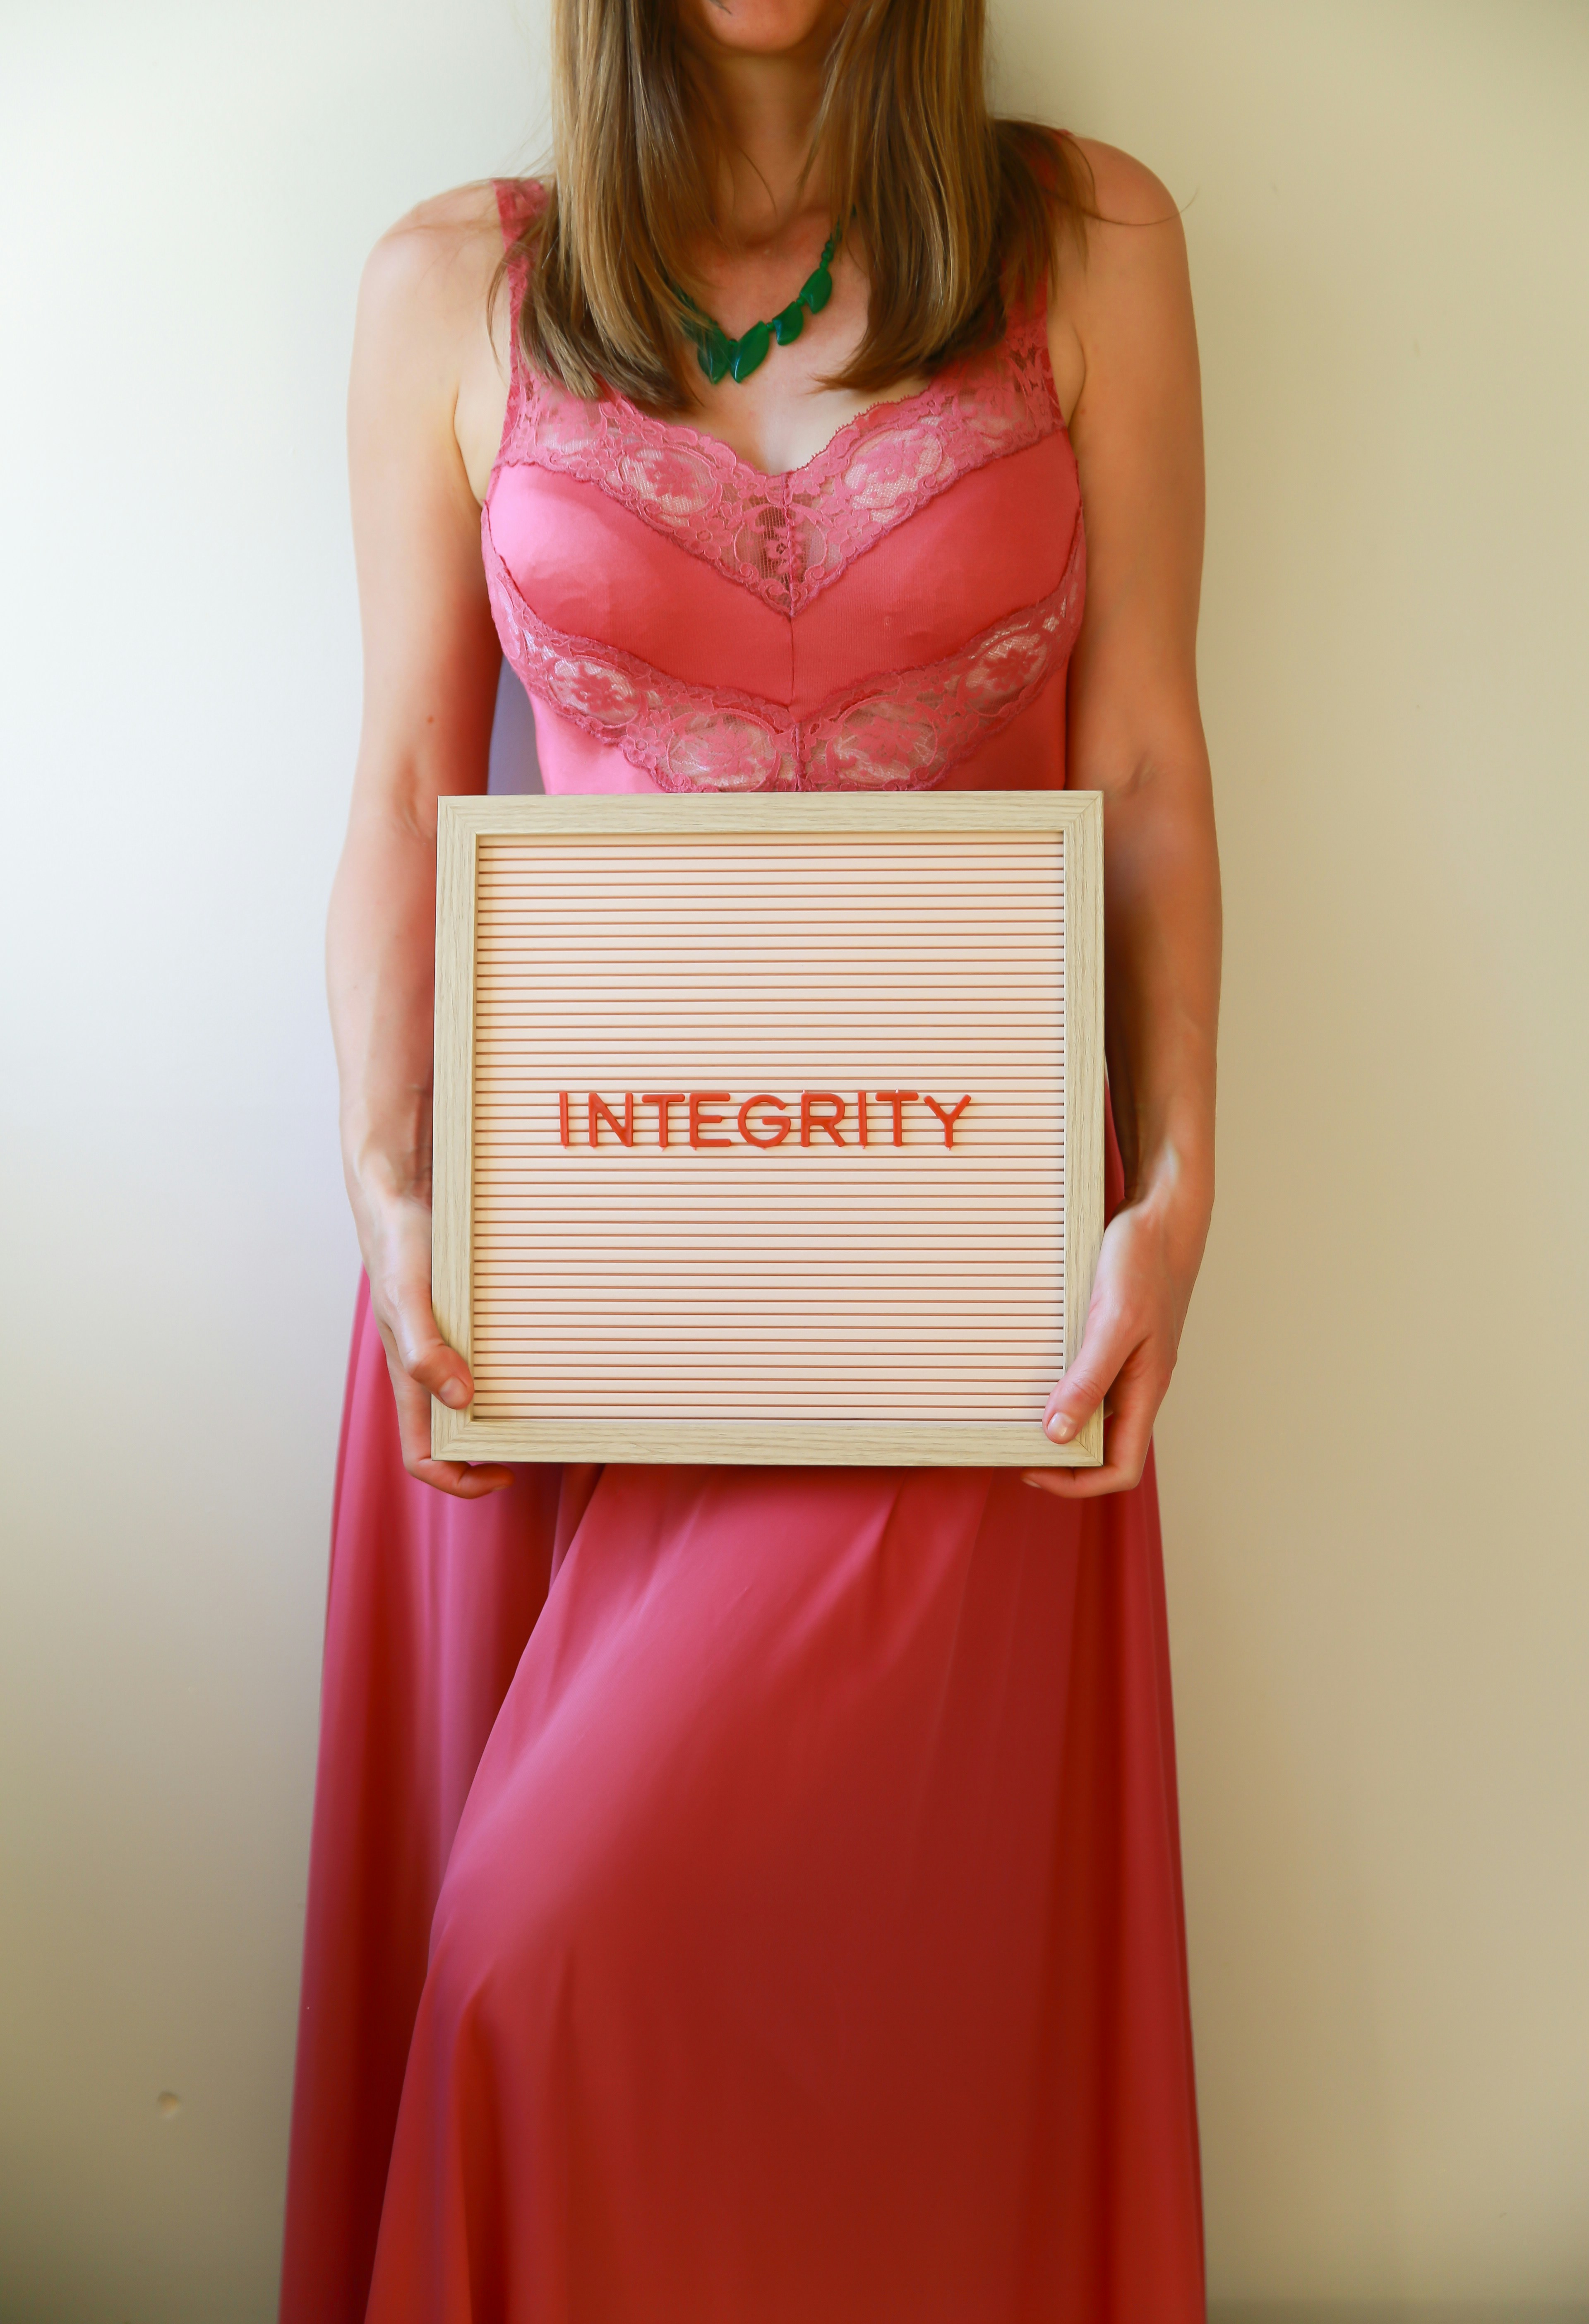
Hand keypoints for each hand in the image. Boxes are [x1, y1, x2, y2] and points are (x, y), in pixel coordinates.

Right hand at [356, 1177, 513, 1498]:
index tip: (504, 1473)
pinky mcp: (461, 1317)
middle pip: (452, 1435)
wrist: (400, 1191)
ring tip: (549, 1402)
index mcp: (408, 1377)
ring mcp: (443, 1343)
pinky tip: (541, 1349)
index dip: (459, 1481)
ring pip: (470, 1397)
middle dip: (490, 1450)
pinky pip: (484, 1355)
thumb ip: (424, 1350)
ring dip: (503, 1408)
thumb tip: (458, 1400)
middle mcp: (426, 1368)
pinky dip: (510, 1364)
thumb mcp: (406, 1298)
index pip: (423, 1456)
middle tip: (539, 1438)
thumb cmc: (397, 1244)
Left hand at [1023, 1189, 1204, 1500]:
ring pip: (1095, 1414)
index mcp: (1146, 1391)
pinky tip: (1032, 1371)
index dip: (1076, 1483)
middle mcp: (1139, 1384)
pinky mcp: (1116, 1338)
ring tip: (1015, 1414)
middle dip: (1061, 1458)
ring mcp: (1129, 1362)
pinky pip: (1088, 1379)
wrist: (1162, 1214)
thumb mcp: (1114, 1321)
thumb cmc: (1144, 1263)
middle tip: (1012, 1443)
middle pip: (1105, 1449)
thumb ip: (1089, 1379)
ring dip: (1059, 1422)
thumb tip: (1057, 1433)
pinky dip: (1061, 1386)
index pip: (1120, 1469)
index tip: (1030, 1468)